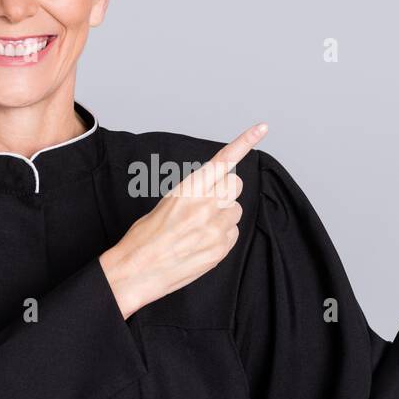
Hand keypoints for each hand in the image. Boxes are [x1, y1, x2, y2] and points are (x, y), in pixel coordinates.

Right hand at [100, 122, 268, 318]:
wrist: (136, 271)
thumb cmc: (144, 238)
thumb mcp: (166, 204)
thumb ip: (194, 194)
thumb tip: (214, 193)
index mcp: (188, 189)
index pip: (223, 160)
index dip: (245, 142)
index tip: (262, 127)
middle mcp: (206, 205)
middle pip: (235, 184)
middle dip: (225, 191)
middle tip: (207, 204)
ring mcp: (216, 228)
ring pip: (235, 211)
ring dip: (222, 216)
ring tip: (198, 229)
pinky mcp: (221, 249)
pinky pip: (233, 233)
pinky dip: (221, 236)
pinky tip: (201, 243)